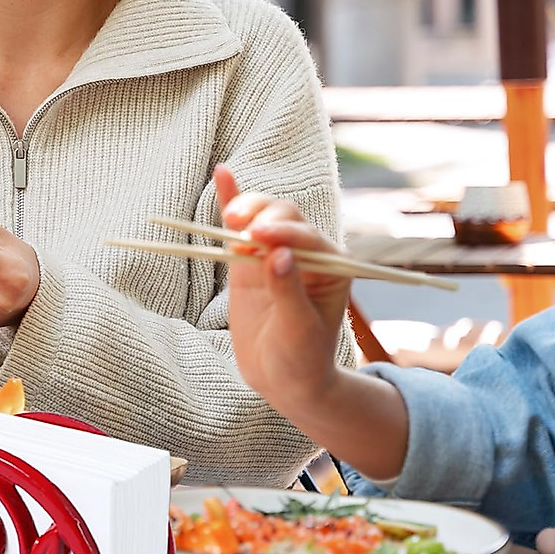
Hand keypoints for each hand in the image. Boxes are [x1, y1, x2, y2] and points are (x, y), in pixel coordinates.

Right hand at [215, 165, 350, 421]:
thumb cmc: (302, 359)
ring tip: (230, 222)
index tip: (259, 237)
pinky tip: (223, 173)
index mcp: (331, 266)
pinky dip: (231, 199)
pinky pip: (241, 225)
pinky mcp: (249, 260)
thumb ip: (289, 292)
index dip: (284, 231)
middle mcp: (306, 252)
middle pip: (284, 216)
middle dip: (263, 215)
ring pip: (262, 215)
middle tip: (241, 232)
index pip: (307, 236)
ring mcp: (275, 252)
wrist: (284, 379)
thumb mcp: (300, 332)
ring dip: (245, 209)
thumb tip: (278, 255)